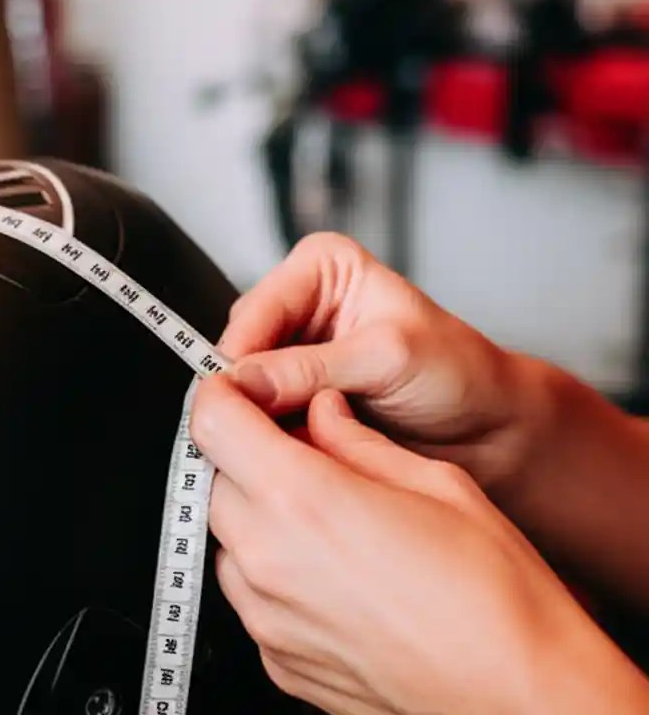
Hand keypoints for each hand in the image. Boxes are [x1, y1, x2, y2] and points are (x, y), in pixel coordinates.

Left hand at [189, 377, 648, 713]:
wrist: (517, 697)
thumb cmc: (495, 598)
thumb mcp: (434, 484)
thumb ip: (356, 441)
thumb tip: (320, 413)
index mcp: (302, 500)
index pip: (213, 421)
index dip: (225, 395)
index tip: (243, 393)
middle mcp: (268, 559)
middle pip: (216, 480)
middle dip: (250, 459)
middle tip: (307, 459)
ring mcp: (265, 616)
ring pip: (228, 539)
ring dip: (260, 518)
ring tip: (332, 525)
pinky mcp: (274, 658)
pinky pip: (251, 596)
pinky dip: (275, 575)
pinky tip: (336, 576)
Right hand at [220, 232, 546, 496]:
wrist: (490, 431)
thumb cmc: (459, 375)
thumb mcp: (386, 359)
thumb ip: (310, 367)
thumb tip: (243, 382)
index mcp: (321, 269)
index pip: (255, 311)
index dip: (239, 357)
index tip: (232, 399)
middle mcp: (301, 307)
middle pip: (240, 349)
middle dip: (246, 390)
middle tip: (250, 428)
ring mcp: (295, 356)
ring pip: (244, 388)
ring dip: (257, 418)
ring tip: (280, 442)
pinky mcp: (296, 398)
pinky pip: (260, 417)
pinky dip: (269, 436)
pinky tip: (287, 451)